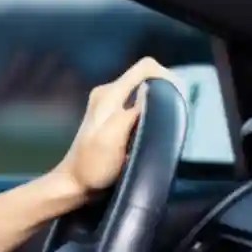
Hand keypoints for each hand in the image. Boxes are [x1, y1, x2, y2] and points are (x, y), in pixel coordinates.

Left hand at [52, 56, 183, 195]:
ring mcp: (110, 105)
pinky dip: (151, 113)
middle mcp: (109, 94)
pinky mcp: (113, 117)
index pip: (146, 67)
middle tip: (173, 116)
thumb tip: (150, 92)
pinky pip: (140, 104)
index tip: (176, 100)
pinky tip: (152, 131)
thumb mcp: (111, 140)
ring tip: (164, 125)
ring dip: (159, 103)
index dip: (167, 77)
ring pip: (145, 91)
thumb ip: (128, 114)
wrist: (74, 184)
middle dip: (165, 91)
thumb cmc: (92, 167)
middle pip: (148, 77)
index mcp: (109, 95)